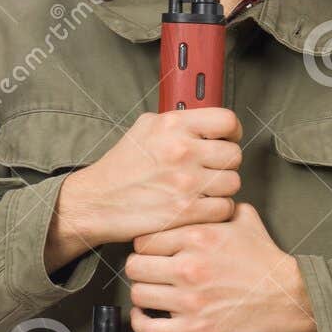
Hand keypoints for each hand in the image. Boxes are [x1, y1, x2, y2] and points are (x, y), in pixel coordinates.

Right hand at [49, 108, 241, 255]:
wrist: (97, 202)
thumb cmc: (120, 168)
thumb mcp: (144, 129)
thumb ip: (178, 123)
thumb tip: (205, 122)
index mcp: (173, 126)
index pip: (227, 121)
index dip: (231, 132)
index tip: (226, 140)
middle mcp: (182, 150)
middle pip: (233, 154)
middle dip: (224, 164)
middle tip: (209, 170)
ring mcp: (186, 182)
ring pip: (233, 183)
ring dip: (222, 189)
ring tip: (203, 190)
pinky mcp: (186, 210)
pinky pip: (224, 208)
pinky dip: (216, 210)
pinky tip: (200, 207)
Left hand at [125, 202, 318, 331]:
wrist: (286, 296)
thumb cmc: (265, 261)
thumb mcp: (245, 220)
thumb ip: (219, 206)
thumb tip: (207, 198)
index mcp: (197, 238)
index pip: (144, 239)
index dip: (145, 245)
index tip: (151, 251)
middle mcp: (189, 268)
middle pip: (135, 266)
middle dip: (139, 268)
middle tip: (148, 271)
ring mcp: (190, 300)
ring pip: (139, 294)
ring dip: (142, 293)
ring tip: (150, 291)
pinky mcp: (195, 328)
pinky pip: (150, 328)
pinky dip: (141, 322)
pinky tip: (144, 315)